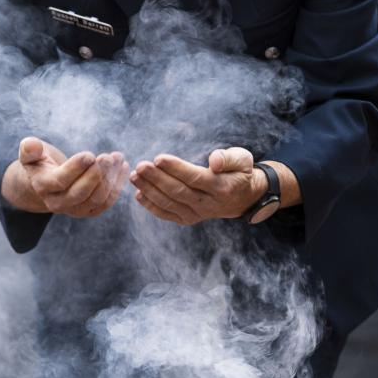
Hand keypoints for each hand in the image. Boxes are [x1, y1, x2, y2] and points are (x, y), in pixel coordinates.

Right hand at [3, 137, 129, 217]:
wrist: (47, 182)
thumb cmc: (41, 162)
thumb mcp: (31, 154)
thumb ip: (30, 149)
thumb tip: (31, 145)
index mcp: (43, 186)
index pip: (60, 181)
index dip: (76, 169)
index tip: (89, 154)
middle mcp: (57, 203)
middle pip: (80, 194)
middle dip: (96, 175)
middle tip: (107, 157)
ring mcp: (74, 210)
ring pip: (96, 199)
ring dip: (110, 179)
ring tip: (117, 157)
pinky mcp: (89, 211)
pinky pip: (106, 202)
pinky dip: (117, 185)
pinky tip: (123, 167)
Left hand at [129, 147, 266, 225]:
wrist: (242, 197)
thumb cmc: (239, 172)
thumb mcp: (242, 160)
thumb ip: (229, 158)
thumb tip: (214, 160)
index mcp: (221, 187)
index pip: (195, 178)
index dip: (176, 169)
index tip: (158, 158)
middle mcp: (208, 204)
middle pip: (178, 192)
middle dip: (157, 179)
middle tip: (140, 166)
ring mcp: (197, 214)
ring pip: (170, 203)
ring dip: (150, 190)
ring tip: (135, 177)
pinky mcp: (188, 219)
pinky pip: (167, 214)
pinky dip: (152, 206)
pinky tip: (138, 194)